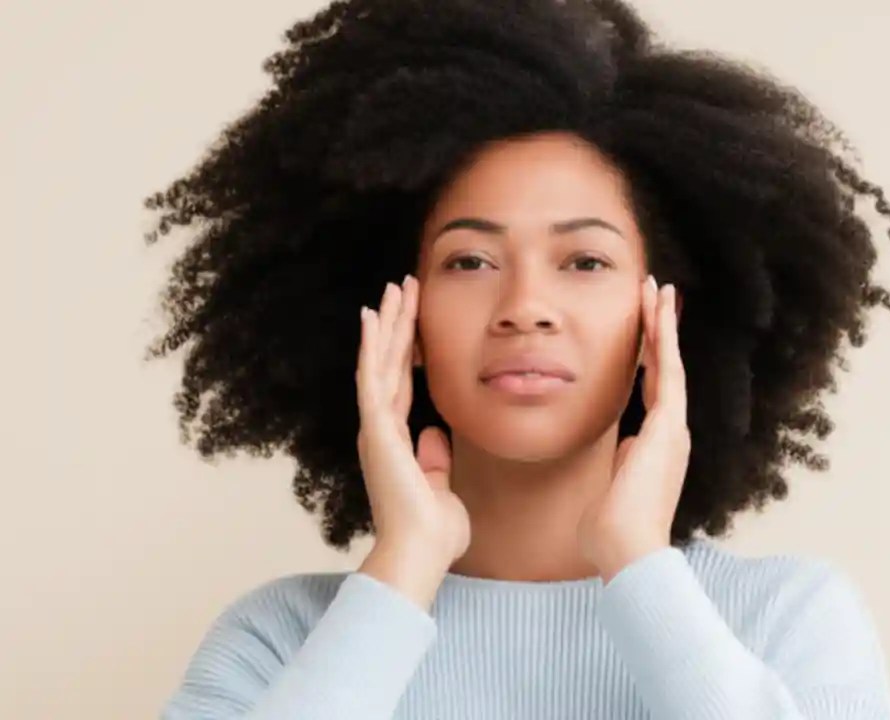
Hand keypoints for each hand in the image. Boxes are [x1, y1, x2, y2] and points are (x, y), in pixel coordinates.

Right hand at [355, 275, 470, 603]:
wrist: (421, 555)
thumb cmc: (432, 532)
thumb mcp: (441, 488)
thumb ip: (436, 461)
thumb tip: (435, 435)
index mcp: (397, 440)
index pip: (402, 382)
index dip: (406, 348)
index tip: (410, 316)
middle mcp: (381, 428)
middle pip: (389, 363)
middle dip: (397, 323)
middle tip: (402, 285)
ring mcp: (376, 428)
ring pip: (380, 362)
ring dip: (387, 324)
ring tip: (392, 288)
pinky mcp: (377, 431)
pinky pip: (373, 379)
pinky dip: (373, 347)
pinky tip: (374, 318)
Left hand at [577, 275, 689, 583]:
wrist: (628, 551)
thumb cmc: (612, 533)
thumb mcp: (613, 490)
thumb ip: (620, 469)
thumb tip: (621, 457)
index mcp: (658, 447)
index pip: (655, 392)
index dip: (653, 358)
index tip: (649, 331)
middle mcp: (672, 433)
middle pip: (666, 370)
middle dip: (662, 331)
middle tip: (659, 295)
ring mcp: (674, 429)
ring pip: (669, 363)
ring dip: (663, 325)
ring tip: (658, 290)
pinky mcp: (668, 427)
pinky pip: (666, 372)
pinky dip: (663, 339)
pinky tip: (658, 311)